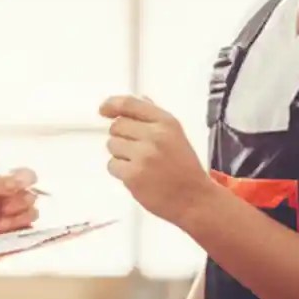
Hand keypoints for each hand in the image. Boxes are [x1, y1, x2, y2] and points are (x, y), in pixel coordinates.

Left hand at [0, 168, 40, 242]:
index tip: (18, 186)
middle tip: (1, 210)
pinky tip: (4, 234)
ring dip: (17, 219)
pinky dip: (21, 232)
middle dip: (17, 203)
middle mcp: (13, 200)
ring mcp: (16, 219)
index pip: (27, 176)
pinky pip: (31, 232)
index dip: (28, 179)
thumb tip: (22, 179)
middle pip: (32, 196)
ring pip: (33, 214)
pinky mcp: (18, 236)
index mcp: (4, 185)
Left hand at [100, 95, 211, 225]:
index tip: (103, 109)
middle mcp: (155, 135)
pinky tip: (138, 176)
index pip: (130, 104)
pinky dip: (121, 171)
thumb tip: (141, 99)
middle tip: (137, 150)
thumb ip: (155, 117)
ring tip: (141, 164)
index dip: (112, 104)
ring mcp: (143, 155)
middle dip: (121, 137)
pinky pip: (112, 165)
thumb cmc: (184, 168)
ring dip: (120, 155)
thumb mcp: (175, 135)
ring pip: (112, 145)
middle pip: (116, 126)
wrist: (194, 199)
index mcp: (166, 122)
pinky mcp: (133, 175)